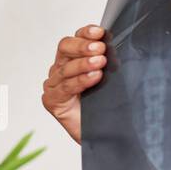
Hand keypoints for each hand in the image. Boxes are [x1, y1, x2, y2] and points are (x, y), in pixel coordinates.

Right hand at [40, 24, 106, 143]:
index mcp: (74, 60)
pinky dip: (79, 81)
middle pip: (65, 48)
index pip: (76, 39)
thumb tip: (118, 46)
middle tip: (99, 48)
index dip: (86, 33)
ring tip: (100, 63)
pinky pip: (65, 87)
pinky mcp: (52, 101)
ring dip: (83, 64)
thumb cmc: (108, 108)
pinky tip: (94, 77)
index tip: (100, 32)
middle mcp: (61, 69)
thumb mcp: (113, 80)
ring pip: (65, 68)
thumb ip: (110, 62)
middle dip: (83, 46)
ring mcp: (54, 85)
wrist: (107, 137)